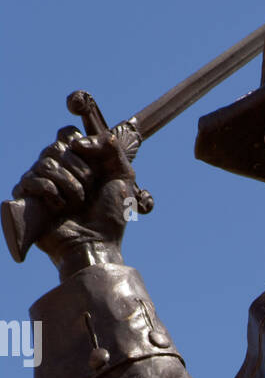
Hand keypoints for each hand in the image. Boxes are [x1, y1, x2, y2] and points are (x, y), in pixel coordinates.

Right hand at [12, 126, 137, 265]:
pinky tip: (59, 205)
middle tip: (89, 190)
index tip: (91, 161)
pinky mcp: (28, 200)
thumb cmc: (110, 216)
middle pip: (56, 146)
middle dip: (78, 168)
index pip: (67, 134)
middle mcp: (58, 170)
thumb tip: (77, 140)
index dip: (78, 142)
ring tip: (76, 203)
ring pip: (44, 162)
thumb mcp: (123, 176)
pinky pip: (29, 180)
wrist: (97, 244)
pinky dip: (47, 189)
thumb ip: (111, 147)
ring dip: (67, 182)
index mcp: (78, 161)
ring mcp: (42, 185)